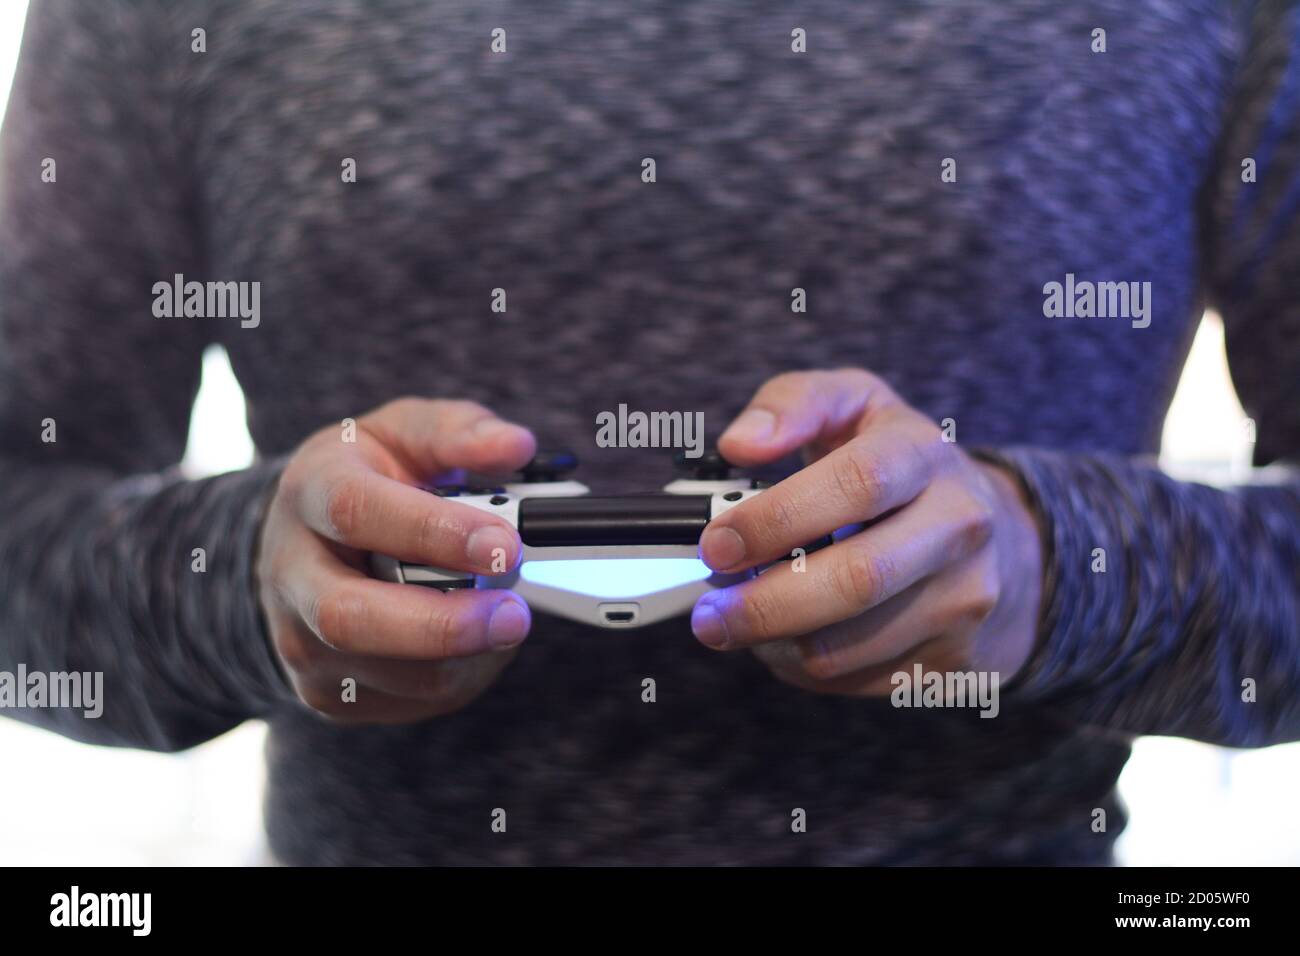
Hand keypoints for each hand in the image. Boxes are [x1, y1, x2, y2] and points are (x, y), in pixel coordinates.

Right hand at [256, 398, 535, 722]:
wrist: (309, 538)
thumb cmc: (369, 478)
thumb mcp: (408, 433)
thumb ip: (460, 433)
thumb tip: (514, 446)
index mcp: (310, 491)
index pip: (358, 513)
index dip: (434, 532)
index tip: (505, 543)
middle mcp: (291, 572)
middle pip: (349, 618)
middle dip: (443, 625)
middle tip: (515, 615)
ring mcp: (301, 640)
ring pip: (385, 672)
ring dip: (464, 656)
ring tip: (507, 619)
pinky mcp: (327, 692)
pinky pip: (403, 701)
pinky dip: (458, 678)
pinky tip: (478, 644)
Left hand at [692, 369, 1043, 694]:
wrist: (998, 539)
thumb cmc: (899, 466)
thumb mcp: (853, 404)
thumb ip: (790, 404)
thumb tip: (740, 444)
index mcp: (924, 454)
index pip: (857, 485)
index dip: (777, 518)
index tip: (716, 543)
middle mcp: (959, 526)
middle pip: (857, 581)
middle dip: (765, 605)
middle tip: (708, 615)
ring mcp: (963, 598)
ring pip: (849, 646)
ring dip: (774, 643)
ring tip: (739, 621)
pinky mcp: (954, 657)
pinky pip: (857, 680)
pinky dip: (803, 668)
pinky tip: (788, 637)